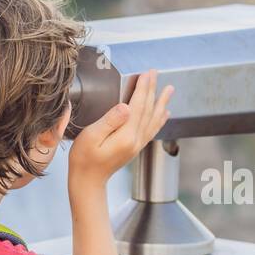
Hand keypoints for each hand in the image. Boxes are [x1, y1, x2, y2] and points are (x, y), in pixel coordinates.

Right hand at [68, 69, 172, 185]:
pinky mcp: (134, 148)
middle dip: (152, 89)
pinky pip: (152, 130)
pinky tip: (164, 113)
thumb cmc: (85, 159)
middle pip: (148, 109)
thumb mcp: (92, 136)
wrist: (88, 181)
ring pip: (153, 119)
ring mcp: (137, 145)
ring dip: (161, 102)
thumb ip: (110, 120)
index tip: (147, 73)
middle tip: (156, 73)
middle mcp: (136, 140)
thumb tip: (126, 106)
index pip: (138, 105)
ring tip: (169, 90)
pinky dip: (160, 119)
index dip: (143, 88)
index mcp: (126, 135)